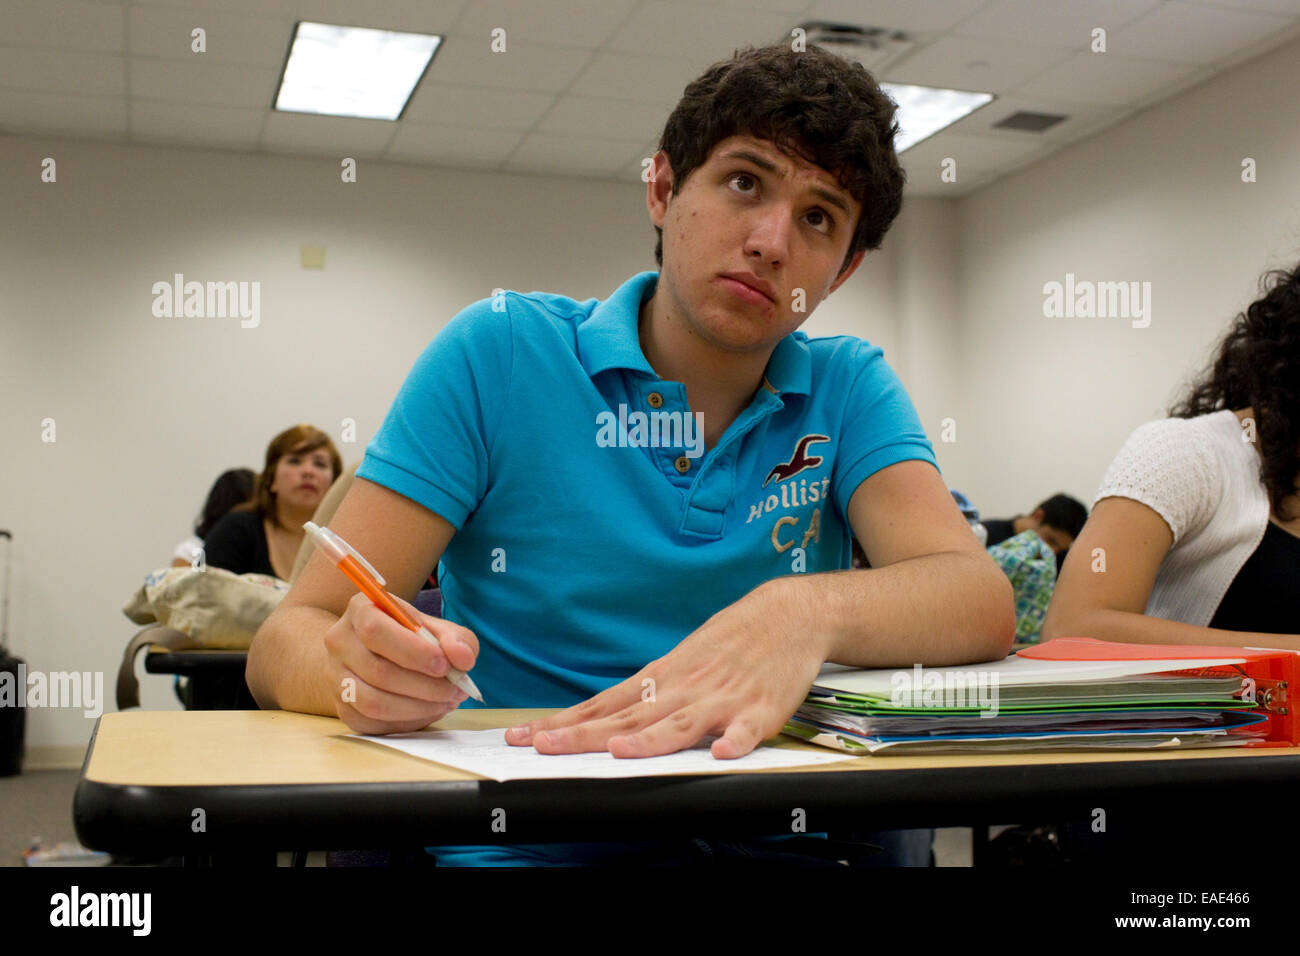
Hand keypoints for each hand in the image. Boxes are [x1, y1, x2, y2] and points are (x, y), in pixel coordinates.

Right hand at [323, 591, 478, 734]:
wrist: (372, 651)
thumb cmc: (410, 636)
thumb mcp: (435, 628)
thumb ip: (456, 638)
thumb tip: (462, 658)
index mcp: (360, 610)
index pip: (376, 631)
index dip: (412, 651)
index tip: (444, 665)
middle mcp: (340, 642)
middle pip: (377, 671)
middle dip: (425, 686)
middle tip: (455, 689)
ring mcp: (335, 677)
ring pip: (373, 702)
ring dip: (418, 707)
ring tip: (447, 701)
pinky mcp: (342, 707)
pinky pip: (373, 723)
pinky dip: (407, 721)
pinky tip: (428, 710)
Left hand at [505, 579, 827, 758]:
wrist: (788, 614)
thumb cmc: (730, 642)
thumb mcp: (682, 660)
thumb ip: (648, 693)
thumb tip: (603, 716)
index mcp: (662, 678)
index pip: (604, 703)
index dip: (565, 722)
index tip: (525, 735)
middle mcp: (684, 689)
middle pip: (628, 716)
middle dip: (583, 734)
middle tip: (542, 745)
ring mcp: (721, 699)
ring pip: (680, 724)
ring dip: (649, 738)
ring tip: (619, 750)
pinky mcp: (760, 711)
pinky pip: (746, 730)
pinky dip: (734, 741)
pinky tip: (721, 752)